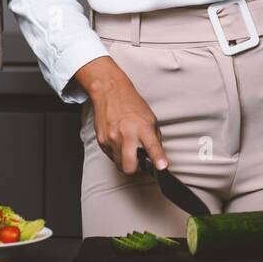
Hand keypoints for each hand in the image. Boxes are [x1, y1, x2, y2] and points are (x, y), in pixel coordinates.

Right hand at [74, 56, 168, 175]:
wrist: (109, 92)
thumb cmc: (131, 104)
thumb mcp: (150, 118)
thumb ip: (154, 138)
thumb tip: (156, 157)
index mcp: (142, 127)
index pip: (152, 146)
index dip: (157, 158)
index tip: (162, 167)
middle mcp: (126, 134)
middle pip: (129, 166)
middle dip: (134, 169)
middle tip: (137, 162)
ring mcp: (111, 138)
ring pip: (119, 164)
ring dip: (124, 160)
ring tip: (127, 146)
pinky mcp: (101, 141)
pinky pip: (111, 156)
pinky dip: (116, 152)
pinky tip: (118, 140)